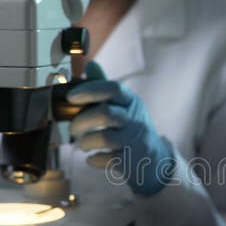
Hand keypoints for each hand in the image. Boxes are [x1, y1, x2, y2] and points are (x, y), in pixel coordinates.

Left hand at [68, 61, 173, 196]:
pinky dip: (94, 159)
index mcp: (132, 102)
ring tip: (81, 144)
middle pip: (105, 114)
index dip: (90, 90)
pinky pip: (106, 159)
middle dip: (81, 121)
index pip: (114, 89)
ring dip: (85, 142)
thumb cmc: (132, 128)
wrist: (154, 159)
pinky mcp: (131, 161)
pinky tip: (92, 158)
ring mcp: (135, 141)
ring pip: (104, 138)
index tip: (71, 97)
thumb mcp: (125, 106)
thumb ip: (106, 88)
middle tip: (72, 128)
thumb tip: (90, 65)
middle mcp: (136, 120)